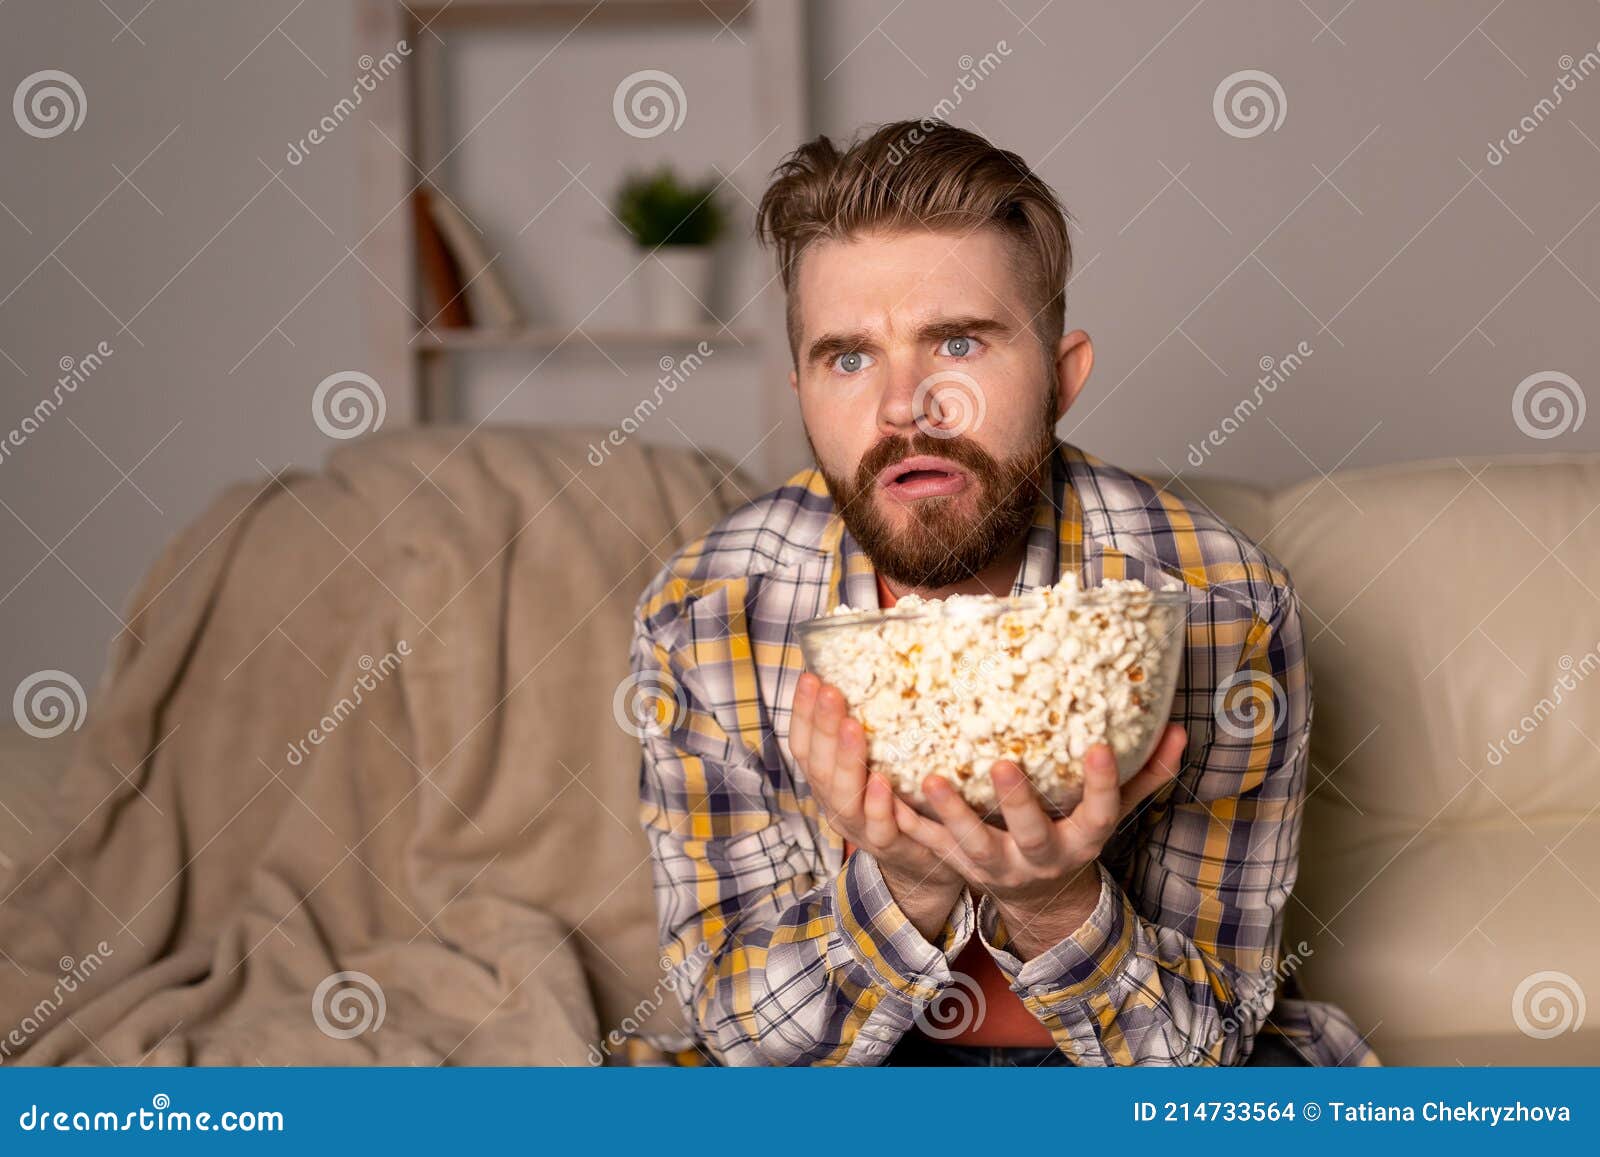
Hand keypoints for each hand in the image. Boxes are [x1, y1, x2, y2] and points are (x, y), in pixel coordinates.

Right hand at [789, 672, 964, 938]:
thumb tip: (874, 671)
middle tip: (831, 689)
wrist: (924, 867)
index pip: (804, 744)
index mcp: (827, 782)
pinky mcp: (890, 848)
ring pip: (842, 794)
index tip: (810, 677)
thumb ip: (870, 731)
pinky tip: (882, 781)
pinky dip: (877, 805)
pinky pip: (879, 828)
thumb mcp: (877, 765)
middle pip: (818, 764)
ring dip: (845, 759)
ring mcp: (858, 829)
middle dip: (823, 725)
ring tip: (853, 725)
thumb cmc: (900, 804)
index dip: (803, 712)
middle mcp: (834, 804)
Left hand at [894, 723, 1189, 958]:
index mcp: (1083, 841)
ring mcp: (998, 867)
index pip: (1102, 814)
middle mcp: (1041, 858)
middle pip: (1033, 835)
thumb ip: (1144, 774)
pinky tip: (884, 792)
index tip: (1100, 749)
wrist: (1041, 900)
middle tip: (1002, 763)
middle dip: (1018, 802)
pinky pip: (931, 847)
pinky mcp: (960, 866)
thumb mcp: (1114, 812)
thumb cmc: (1077, 836)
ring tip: (929, 779)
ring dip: (951, 814)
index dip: (1104, 785)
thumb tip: (1178, 729)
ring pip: (973, 847)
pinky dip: (909, 824)